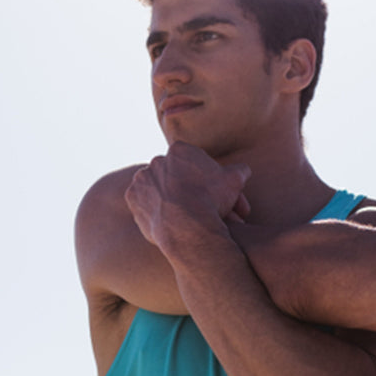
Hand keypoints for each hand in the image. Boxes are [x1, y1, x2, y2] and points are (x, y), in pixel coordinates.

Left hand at [125, 141, 251, 253]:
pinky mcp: (131, 198)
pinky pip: (142, 202)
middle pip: (172, 173)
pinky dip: (151, 209)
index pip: (191, 160)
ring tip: (179, 212)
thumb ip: (238, 171)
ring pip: (156, 186)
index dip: (201, 176)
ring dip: (165, 196)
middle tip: (196, 203)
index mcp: (180, 150)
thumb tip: (243, 170)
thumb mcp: (234, 182)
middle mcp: (157, 160)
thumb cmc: (212, 201)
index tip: (208, 190)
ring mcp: (141, 179)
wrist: (187, 226)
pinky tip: (164, 219)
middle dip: (183, 186)